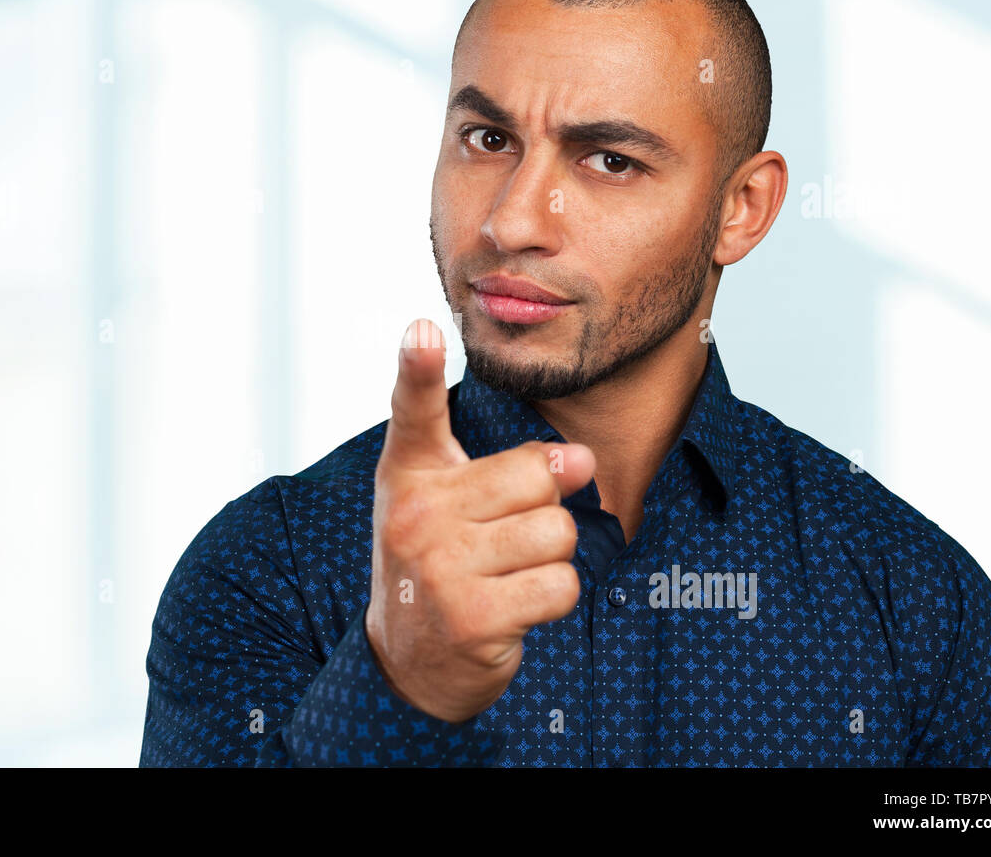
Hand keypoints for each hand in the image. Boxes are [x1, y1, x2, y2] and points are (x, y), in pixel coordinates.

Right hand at [364, 318, 594, 722]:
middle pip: (535, 478)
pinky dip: (554, 599)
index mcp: (408, 474)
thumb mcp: (448, 501)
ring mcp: (441, 567)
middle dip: (544, 509)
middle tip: (505, 539)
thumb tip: (582, 458)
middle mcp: (416, 514)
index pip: (413, 410)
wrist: (408, 660)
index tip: (423, 329)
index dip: (417, 366)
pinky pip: (561, 585)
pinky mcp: (473, 617)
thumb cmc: (438, 563)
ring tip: (508, 574)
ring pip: (556, 533)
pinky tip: (516, 606)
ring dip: (550, 559)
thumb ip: (510, 469)